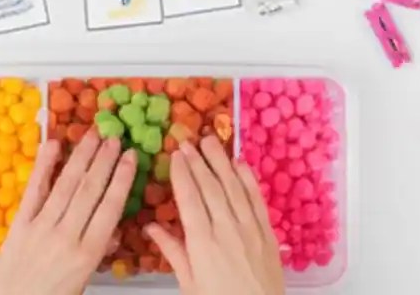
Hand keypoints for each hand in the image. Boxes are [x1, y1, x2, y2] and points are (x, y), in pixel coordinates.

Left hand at [0, 130, 135, 294]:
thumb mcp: (83, 281)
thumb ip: (96, 253)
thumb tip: (112, 232)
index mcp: (87, 253)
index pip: (110, 208)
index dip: (121, 179)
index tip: (130, 156)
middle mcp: (67, 235)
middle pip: (90, 190)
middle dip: (104, 161)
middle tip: (114, 136)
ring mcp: (41, 227)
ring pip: (66, 185)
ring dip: (81, 156)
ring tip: (93, 134)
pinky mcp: (19, 224)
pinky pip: (34, 190)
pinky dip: (43, 166)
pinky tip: (52, 145)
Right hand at [144, 136, 284, 294]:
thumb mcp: (189, 284)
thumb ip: (173, 252)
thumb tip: (151, 228)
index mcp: (202, 243)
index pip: (190, 199)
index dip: (182, 174)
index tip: (175, 154)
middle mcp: (227, 230)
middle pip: (211, 187)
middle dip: (198, 161)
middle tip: (188, 140)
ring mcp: (250, 229)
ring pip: (234, 187)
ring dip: (221, 162)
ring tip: (210, 142)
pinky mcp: (268, 233)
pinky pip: (257, 199)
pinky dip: (248, 179)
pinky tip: (241, 164)